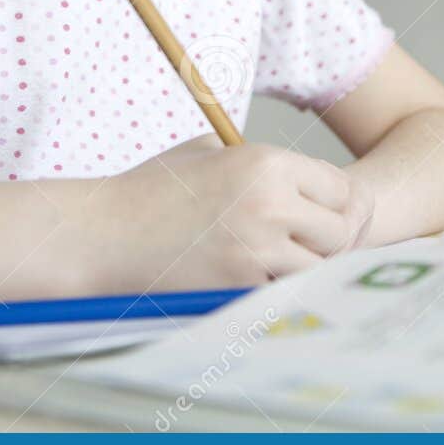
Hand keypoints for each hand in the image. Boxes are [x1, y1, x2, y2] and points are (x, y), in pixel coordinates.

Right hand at [120, 142, 374, 287]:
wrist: (103, 234)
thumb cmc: (151, 190)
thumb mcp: (208, 152)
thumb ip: (257, 161)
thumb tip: (300, 179)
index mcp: (267, 164)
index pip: (340, 188)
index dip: (332, 202)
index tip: (315, 211)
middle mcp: (271, 205)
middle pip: (339, 231)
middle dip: (325, 239)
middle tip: (300, 242)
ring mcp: (257, 250)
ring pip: (317, 268)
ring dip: (303, 268)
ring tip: (274, 260)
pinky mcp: (239, 287)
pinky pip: (283, 292)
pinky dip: (275, 289)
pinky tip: (250, 277)